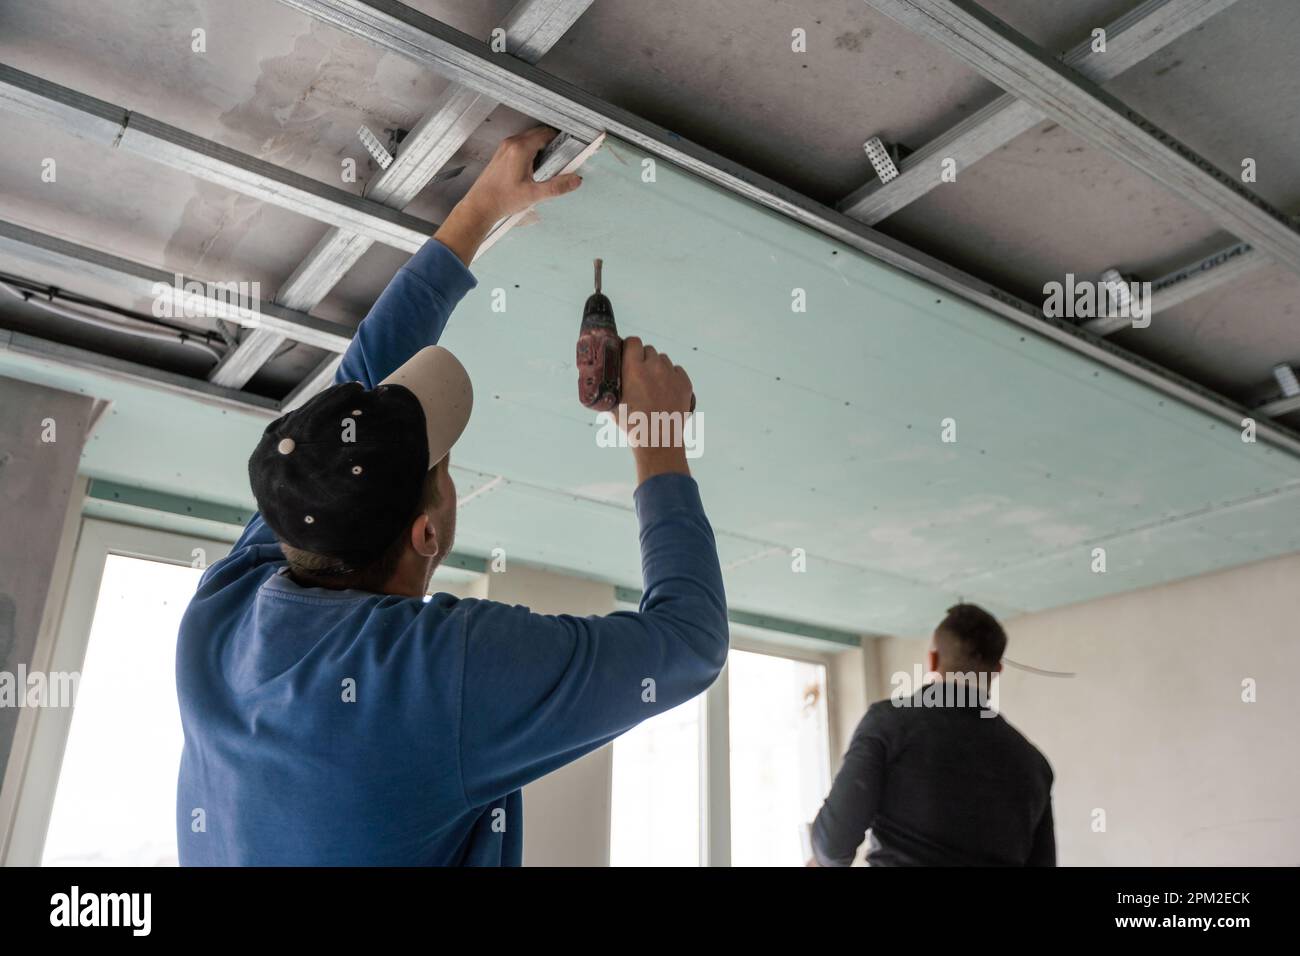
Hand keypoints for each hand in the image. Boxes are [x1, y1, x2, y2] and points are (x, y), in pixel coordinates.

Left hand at [461, 126, 582, 223]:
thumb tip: (575, 180)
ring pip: (530, 139)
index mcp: (520, 149)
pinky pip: (521, 145)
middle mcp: (511, 144)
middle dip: (552, 144)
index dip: (559, 140)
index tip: (568, 148)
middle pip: (538, 134)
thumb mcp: (534, 195)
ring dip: (541, 148)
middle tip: (560, 159)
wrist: (480, 206)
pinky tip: (534, 169)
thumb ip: (557, 186)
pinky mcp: (502, 154)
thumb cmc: (501, 199)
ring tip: (548, 166)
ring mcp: (505, 148)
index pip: (546, 133)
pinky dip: (531, 151)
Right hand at [619, 336, 693, 484]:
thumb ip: (611, 387)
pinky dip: (671, 376)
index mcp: (634, 369)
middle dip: (643, 359)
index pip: (633, 341)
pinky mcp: (685, 383)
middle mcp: (654, 367)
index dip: (629, 347)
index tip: (627, 355)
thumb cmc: (633, 425)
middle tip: (639, 375)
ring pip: (663, 360)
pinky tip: (666, 391)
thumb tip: (604, 380)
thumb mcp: (613, 405)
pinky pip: (677, 370)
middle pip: (648, 350)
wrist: (658, 442)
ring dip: (657, 367)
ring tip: (653, 385)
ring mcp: (672, 374)